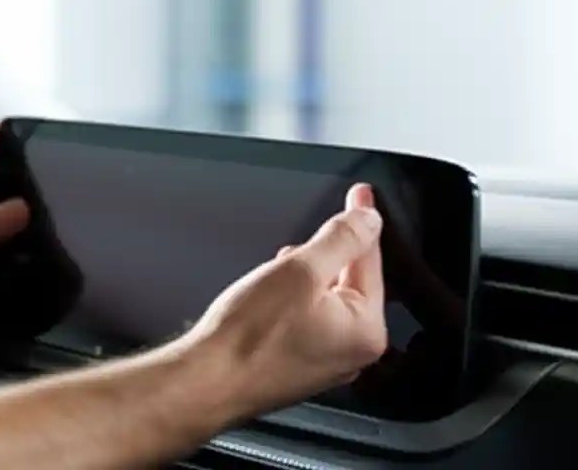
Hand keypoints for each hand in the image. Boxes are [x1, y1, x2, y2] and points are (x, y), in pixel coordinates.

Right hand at [186, 184, 387, 419]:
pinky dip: (293, 300)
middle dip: (325, 255)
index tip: (361, 196)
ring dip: (304, 277)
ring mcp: (326, 361)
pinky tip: (268, 297)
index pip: (371, 261)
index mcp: (366, 330)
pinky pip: (308, 319)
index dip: (361, 222)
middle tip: (297, 246)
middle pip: (350, 280)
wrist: (206, 381)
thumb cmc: (248, 337)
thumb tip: (368, 219)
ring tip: (274, 275)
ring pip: (325, 299)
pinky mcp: (300, 364)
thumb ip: (341, 239)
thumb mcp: (299, 270)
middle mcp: (353, 352)